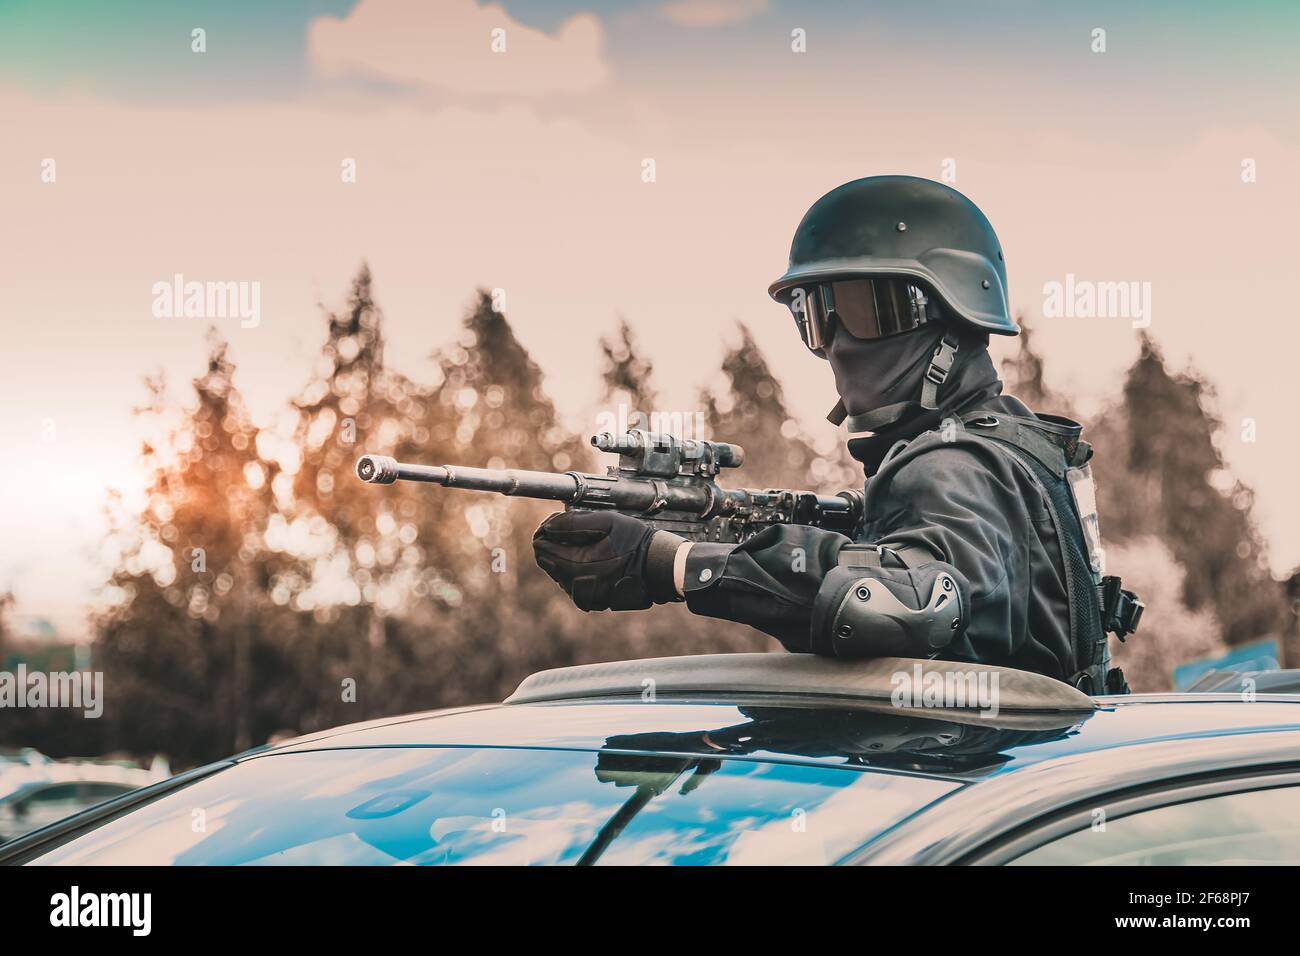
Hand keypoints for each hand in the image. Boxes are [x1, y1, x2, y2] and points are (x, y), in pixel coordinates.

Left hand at [533, 510, 665, 610]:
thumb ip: (573, 523)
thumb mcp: (606, 522)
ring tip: (588, 545)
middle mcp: (578, 587)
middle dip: (555, 545)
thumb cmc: (635, 541)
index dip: (544, 532)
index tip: (554, 522)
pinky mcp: (592, 602)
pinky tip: (593, 560)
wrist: (659, 567)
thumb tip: (546, 526)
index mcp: (579, 565)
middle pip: (548, 562)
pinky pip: (573, 584)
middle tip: (571, 530)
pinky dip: (576, 571)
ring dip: (566, 558)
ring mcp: (585, 597)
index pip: (542, 549)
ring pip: (559, 574)